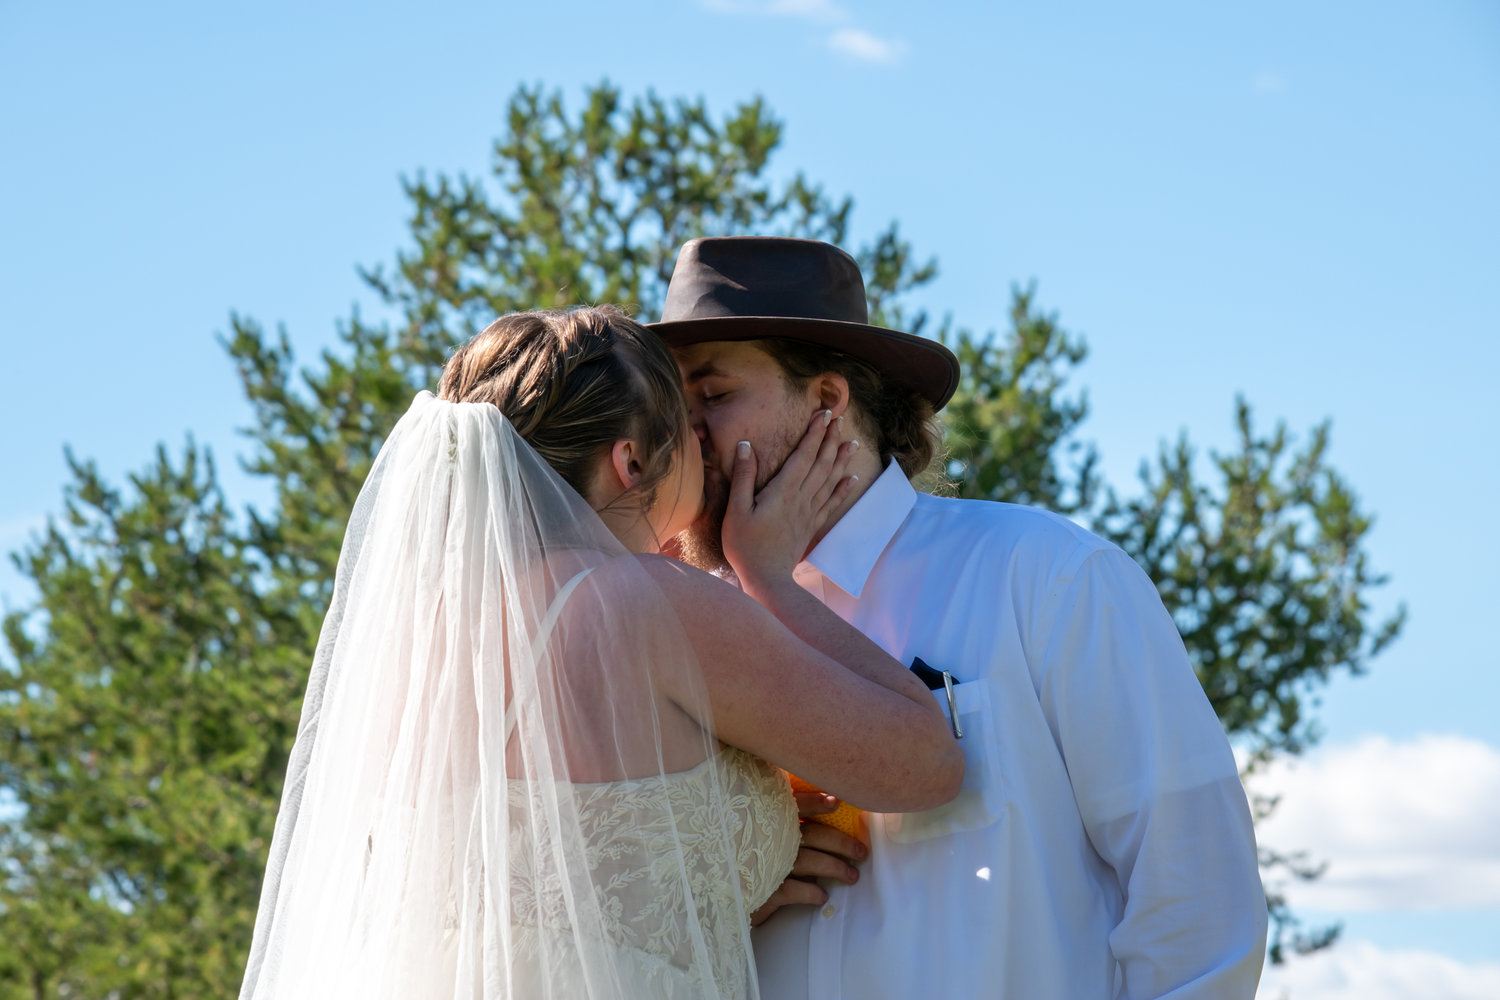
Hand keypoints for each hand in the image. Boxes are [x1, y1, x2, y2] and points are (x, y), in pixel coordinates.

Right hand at [721, 410, 857, 588]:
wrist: (766, 579)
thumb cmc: (745, 545)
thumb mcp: (736, 510)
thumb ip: (743, 477)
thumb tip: (745, 446)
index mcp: (783, 491)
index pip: (803, 455)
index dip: (814, 433)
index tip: (823, 414)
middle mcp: (801, 499)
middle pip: (821, 463)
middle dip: (830, 439)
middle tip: (839, 419)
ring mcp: (809, 513)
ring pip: (829, 480)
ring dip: (841, 459)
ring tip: (852, 441)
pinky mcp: (811, 526)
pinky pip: (831, 503)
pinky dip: (843, 489)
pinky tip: (851, 478)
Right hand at [748, 790, 869, 927]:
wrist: (714, 888)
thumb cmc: (736, 856)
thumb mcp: (750, 830)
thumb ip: (773, 818)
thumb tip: (809, 805)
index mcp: (765, 818)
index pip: (793, 805)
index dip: (815, 802)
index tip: (836, 801)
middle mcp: (767, 838)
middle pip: (812, 835)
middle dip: (840, 843)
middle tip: (862, 852)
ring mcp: (764, 864)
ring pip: (807, 862)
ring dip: (833, 868)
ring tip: (852, 876)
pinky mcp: (761, 890)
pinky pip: (790, 891)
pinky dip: (809, 892)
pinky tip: (822, 896)